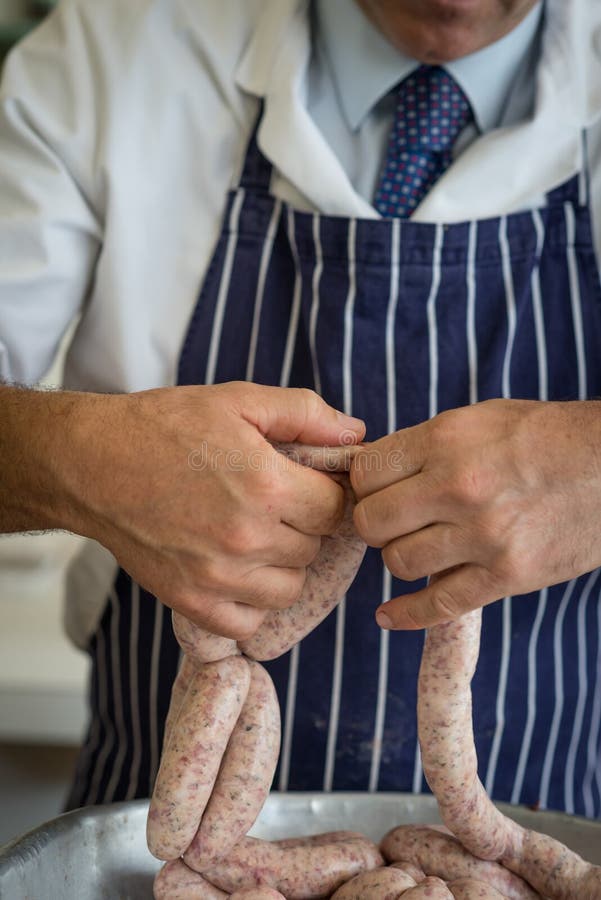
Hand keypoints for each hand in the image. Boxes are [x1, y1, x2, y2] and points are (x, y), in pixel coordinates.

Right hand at [50, 382, 363, 638]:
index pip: (338, 509)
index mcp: (267, 485)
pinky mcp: (191, 602)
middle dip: (306, 525)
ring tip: (260, 538)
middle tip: (279, 504)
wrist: (92, 464)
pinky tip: (238, 572)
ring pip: (290, 588)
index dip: (331, 494)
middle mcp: (248, 538)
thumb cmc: (164, 427)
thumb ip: (305, 413)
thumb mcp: (238, 400)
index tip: (313, 486)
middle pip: (316, 548)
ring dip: (284, 565)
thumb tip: (357, 435)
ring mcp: (219, 577)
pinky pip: (249, 622)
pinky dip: (251, 603)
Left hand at [350, 399, 600, 629]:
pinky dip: (406, 615)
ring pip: (398, 563)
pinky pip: (438, 606)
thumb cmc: (545, 436)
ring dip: (401, 556)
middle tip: (392, 521)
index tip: (375, 490)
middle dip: (373, 523)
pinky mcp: (507, 575)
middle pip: (371, 522)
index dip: (363, 484)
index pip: (367, 473)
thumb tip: (373, 470)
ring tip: (420, 546)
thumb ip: (425, 445)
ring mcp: (483, 535)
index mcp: (446, 440)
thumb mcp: (480, 419)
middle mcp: (458, 487)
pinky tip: (387, 617)